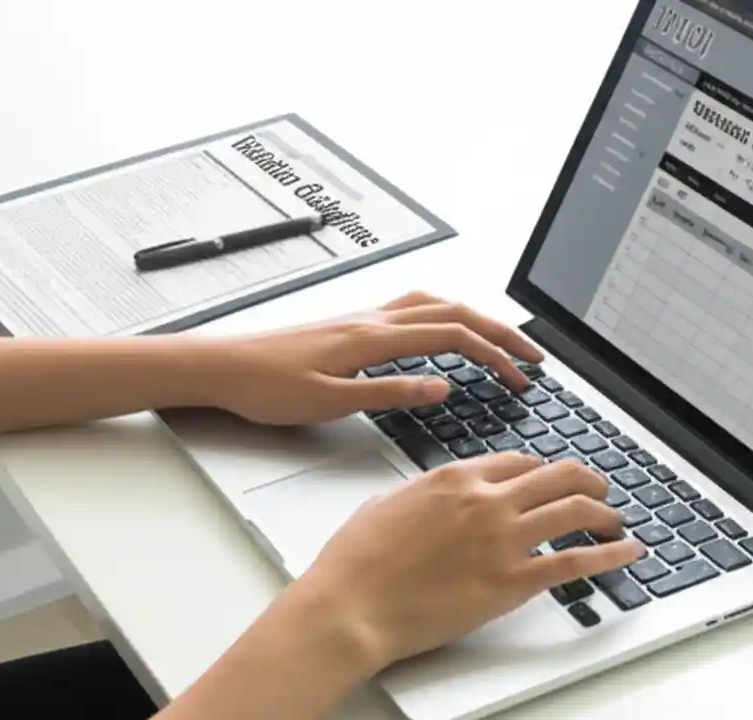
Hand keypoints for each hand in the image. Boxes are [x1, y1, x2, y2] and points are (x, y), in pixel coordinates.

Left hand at [203, 291, 542, 425]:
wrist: (219, 366)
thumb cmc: (264, 387)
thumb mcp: (330, 401)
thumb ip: (390, 393)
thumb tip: (442, 388)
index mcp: (374, 338)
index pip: (454, 337)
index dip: (495, 355)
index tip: (521, 379)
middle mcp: (373, 320)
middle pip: (455, 312)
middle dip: (501, 333)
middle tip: (533, 357)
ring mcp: (363, 318)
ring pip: (436, 304)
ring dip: (476, 319)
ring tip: (501, 341)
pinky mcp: (352, 325)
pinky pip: (413, 308)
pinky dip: (445, 315)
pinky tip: (446, 331)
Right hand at [288, 453, 641, 675]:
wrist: (350, 607)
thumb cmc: (355, 563)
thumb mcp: (384, 504)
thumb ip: (417, 495)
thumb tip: (427, 500)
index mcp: (456, 477)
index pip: (520, 462)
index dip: (544, 470)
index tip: (554, 480)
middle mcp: (487, 500)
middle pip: (559, 476)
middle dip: (587, 481)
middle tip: (600, 492)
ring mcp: (504, 539)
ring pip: (576, 509)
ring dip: (605, 513)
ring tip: (616, 521)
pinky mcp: (512, 581)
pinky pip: (577, 561)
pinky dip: (611, 554)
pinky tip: (628, 552)